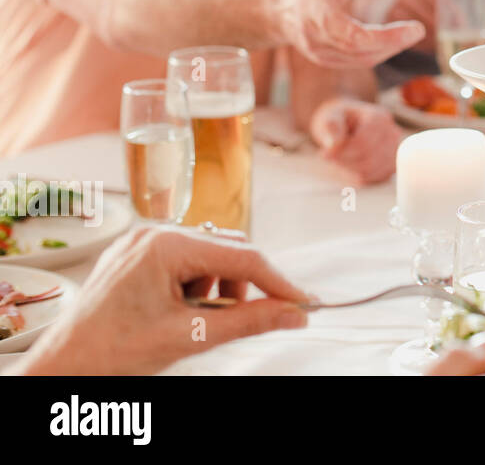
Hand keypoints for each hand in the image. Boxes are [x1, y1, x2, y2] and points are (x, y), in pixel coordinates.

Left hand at [13, 227, 308, 375]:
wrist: (62, 369)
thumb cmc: (112, 353)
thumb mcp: (190, 337)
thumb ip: (248, 322)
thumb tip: (293, 315)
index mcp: (166, 245)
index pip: (242, 257)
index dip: (278, 283)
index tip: (303, 303)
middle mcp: (154, 233)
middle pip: (227, 251)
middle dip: (243, 287)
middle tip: (254, 318)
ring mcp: (142, 242)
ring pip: (208, 256)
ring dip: (218, 288)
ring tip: (200, 321)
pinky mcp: (135, 256)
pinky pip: (183, 261)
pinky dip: (195, 286)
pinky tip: (182, 312)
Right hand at [277, 0, 425, 67]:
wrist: (282, 8)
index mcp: (316, 16)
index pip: (354, 36)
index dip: (387, 37)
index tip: (415, 29)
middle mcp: (317, 41)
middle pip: (362, 51)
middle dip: (395, 42)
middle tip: (418, 30)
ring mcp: (321, 55)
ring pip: (363, 59)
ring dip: (390, 48)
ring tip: (409, 34)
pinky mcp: (327, 61)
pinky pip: (359, 62)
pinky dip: (380, 52)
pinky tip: (394, 40)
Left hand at [309, 96, 403, 182]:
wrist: (350, 123)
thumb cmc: (341, 119)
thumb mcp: (331, 116)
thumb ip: (331, 126)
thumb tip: (334, 144)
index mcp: (379, 118)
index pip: (362, 142)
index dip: (341, 151)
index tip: (325, 153)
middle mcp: (392, 134)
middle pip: (367, 158)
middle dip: (343, 161)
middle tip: (328, 158)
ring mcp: (394, 151)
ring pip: (370, 170)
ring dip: (349, 169)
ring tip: (337, 161)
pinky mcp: (391, 166)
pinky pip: (373, 178)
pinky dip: (356, 175)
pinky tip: (347, 166)